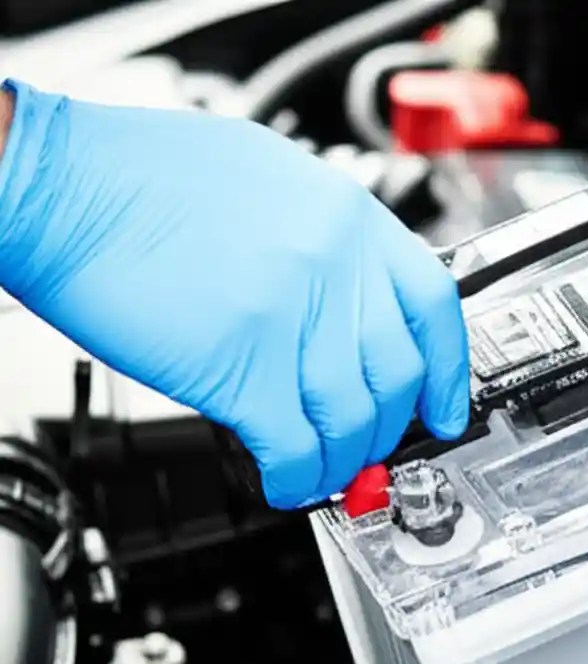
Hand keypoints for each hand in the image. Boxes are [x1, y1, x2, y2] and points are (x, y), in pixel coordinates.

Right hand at [0, 79, 470, 508]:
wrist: (58, 184)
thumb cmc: (143, 178)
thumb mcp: (271, 182)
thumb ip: (325, 243)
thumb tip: (350, 305)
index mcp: (349, 216)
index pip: (434, 306)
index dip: (448, 370)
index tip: (447, 407)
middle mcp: (335, 264)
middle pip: (399, 374)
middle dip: (389, 427)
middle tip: (372, 447)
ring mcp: (293, 316)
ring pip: (353, 418)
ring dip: (342, 460)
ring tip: (323, 471)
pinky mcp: (242, 366)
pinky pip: (296, 445)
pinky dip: (297, 478)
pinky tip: (284, 481)